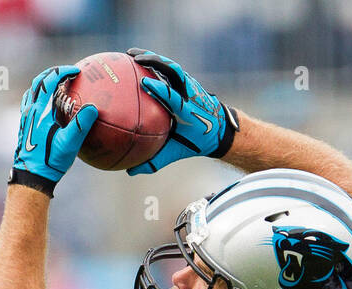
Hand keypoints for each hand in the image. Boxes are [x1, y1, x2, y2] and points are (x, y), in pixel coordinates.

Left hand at [9, 66, 98, 194]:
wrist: (31, 174)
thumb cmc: (51, 160)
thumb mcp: (70, 144)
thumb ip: (81, 125)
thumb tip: (93, 108)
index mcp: (41, 110)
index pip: (50, 81)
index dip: (63, 72)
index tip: (77, 71)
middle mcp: (31, 110)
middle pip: (39, 81)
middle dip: (54, 73)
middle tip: (68, 73)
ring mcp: (26, 116)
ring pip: (33, 90)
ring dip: (45, 83)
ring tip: (58, 85)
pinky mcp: (25, 124)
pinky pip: (31, 102)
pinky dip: (40, 96)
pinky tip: (48, 104)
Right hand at [126, 48, 237, 174]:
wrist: (222, 130)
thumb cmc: (197, 141)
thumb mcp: (177, 152)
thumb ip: (155, 160)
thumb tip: (130, 172)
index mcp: (188, 112)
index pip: (175, 97)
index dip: (161, 89)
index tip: (145, 83)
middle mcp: (190, 94)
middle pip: (174, 72)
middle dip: (156, 63)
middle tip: (134, 59)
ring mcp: (190, 85)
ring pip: (172, 67)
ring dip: (153, 58)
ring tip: (131, 55)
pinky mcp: (188, 80)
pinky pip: (170, 69)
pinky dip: (155, 63)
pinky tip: (137, 61)